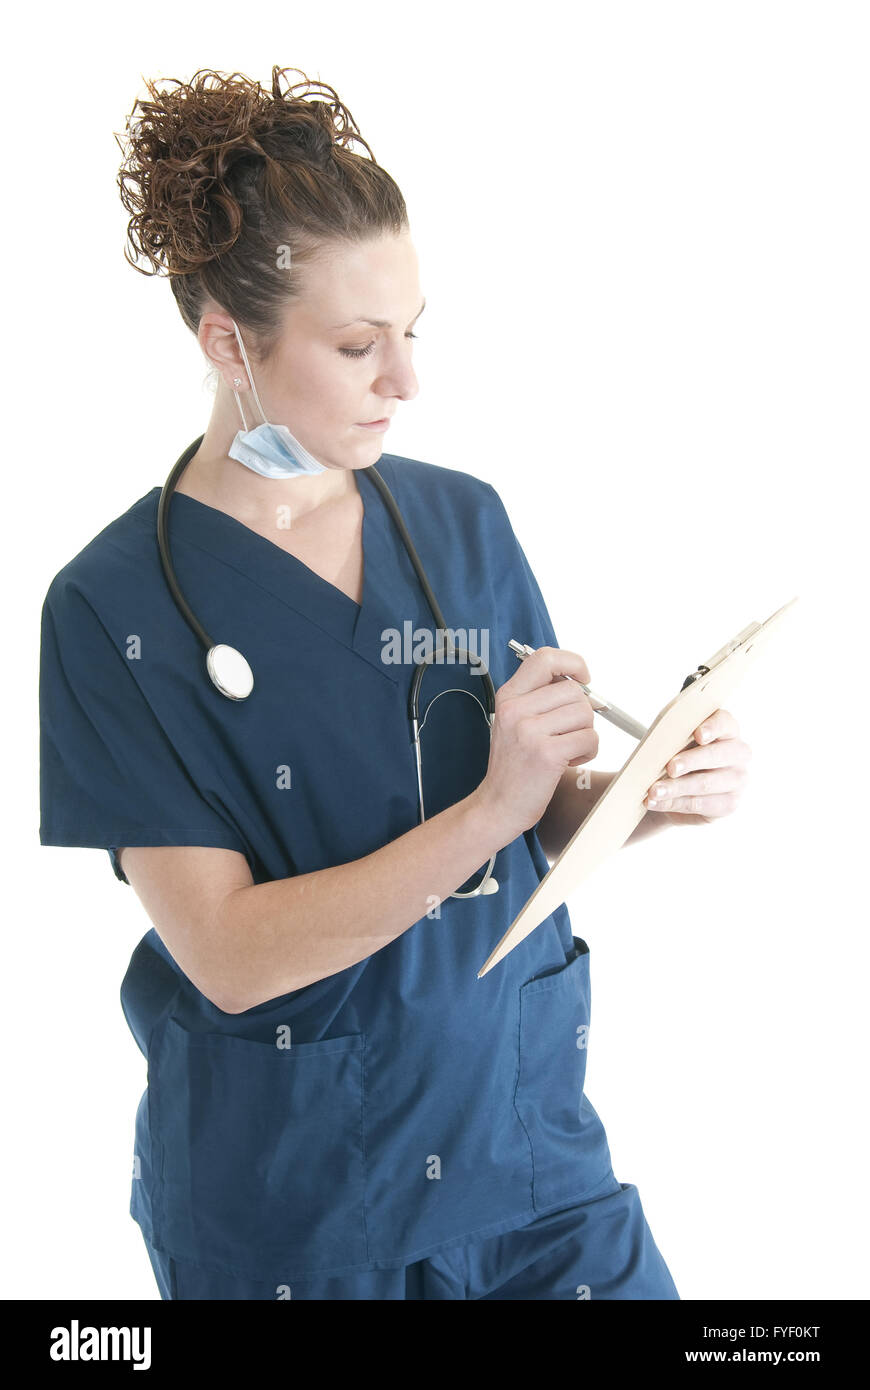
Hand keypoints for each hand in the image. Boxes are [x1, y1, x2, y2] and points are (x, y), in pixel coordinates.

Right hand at [474, 646, 597, 842]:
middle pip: (574, 691)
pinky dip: (588, 751)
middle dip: (582, 713)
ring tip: (567, 748)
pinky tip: (569, 761)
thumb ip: (541, 698)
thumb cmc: (515, 764)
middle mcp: (515, 710)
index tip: (583, 678)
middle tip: (568, 733)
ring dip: (586, 733)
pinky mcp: (547, 754)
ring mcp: (529, 732)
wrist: (498, 804)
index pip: (544, 658)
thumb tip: (581, 682)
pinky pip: (589, 739)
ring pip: (585, 714)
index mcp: (509, 696)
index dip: (572, 663)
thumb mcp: (516, 722)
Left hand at [643, 709, 750, 822]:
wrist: (678, 789)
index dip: (713, 727)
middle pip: (717, 754)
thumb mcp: (676, 743)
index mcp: (727, 729)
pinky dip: (674, 803)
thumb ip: (674, 738)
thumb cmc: (678, 756)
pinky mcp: (729, 803)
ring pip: (706, 783)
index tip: (698, 735)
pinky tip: (656, 802)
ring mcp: (737, 779)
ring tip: (654, 791)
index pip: (725, 722)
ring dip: (676, 787)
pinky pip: (701, 804)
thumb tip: (657, 744)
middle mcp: (738, 752)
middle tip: (670, 768)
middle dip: (691, 761)